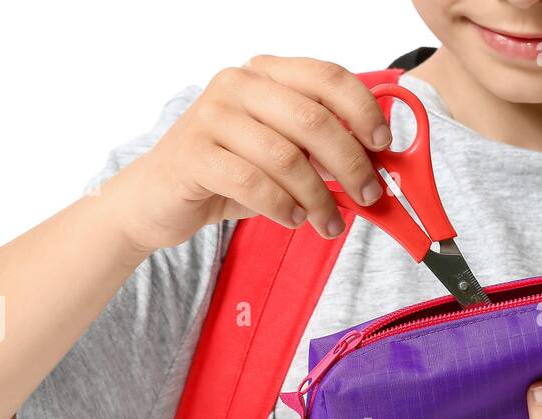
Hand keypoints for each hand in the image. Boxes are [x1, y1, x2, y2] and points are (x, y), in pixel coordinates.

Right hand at [108, 55, 392, 252]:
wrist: (157, 198)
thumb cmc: (227, 173)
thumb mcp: (280, 154)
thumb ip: (320, 150)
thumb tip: (375, 166)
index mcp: (266, 73)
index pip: (328, 77)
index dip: (363, 111)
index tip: (383, 146)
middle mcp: (238, 84)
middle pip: (313, 119)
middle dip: (350, 162)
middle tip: (367, 196)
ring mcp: (212, 116)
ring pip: (285, 156)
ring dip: (318, 196)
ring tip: (329, 223)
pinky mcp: (193, 154)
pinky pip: (252, 182)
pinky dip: (282, 205)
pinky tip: (293, 219)